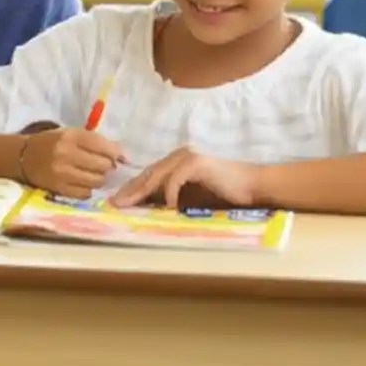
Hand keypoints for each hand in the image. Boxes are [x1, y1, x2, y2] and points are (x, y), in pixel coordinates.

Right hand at [21, 128, 123, 198]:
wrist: (23, 156)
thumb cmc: (52, 143)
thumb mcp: (71, 133)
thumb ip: (95, 141)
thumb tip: (122, 155)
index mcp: (71, 136)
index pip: (103, 146)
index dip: (115, 153)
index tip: (118, 157)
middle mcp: (66, 153)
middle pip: (103, 165)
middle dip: (107, 166)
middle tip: (103, 166)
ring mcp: (62, 173)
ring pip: (96, 181)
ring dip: (99, 179)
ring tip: (93, 174)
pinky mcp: (58, 189)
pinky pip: (85, 193)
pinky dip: (87, 189)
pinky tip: (82, 183)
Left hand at [111, 148, 261, 208]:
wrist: (251, 187)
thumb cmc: (223, 194)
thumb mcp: (191, 199)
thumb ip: (171, 199)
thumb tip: (148, 209)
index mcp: (176, 162)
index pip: (148, 175)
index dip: (132, 189)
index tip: (117, 202)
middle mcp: (179, 156)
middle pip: (148, 174)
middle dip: (130, 190)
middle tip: (115, 204)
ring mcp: (188, 157)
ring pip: (157, 175)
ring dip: (142, 191)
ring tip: (129, 205)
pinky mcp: (197, 163)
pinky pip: (176, 179)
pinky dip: (169, 193)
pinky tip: (167, 207)